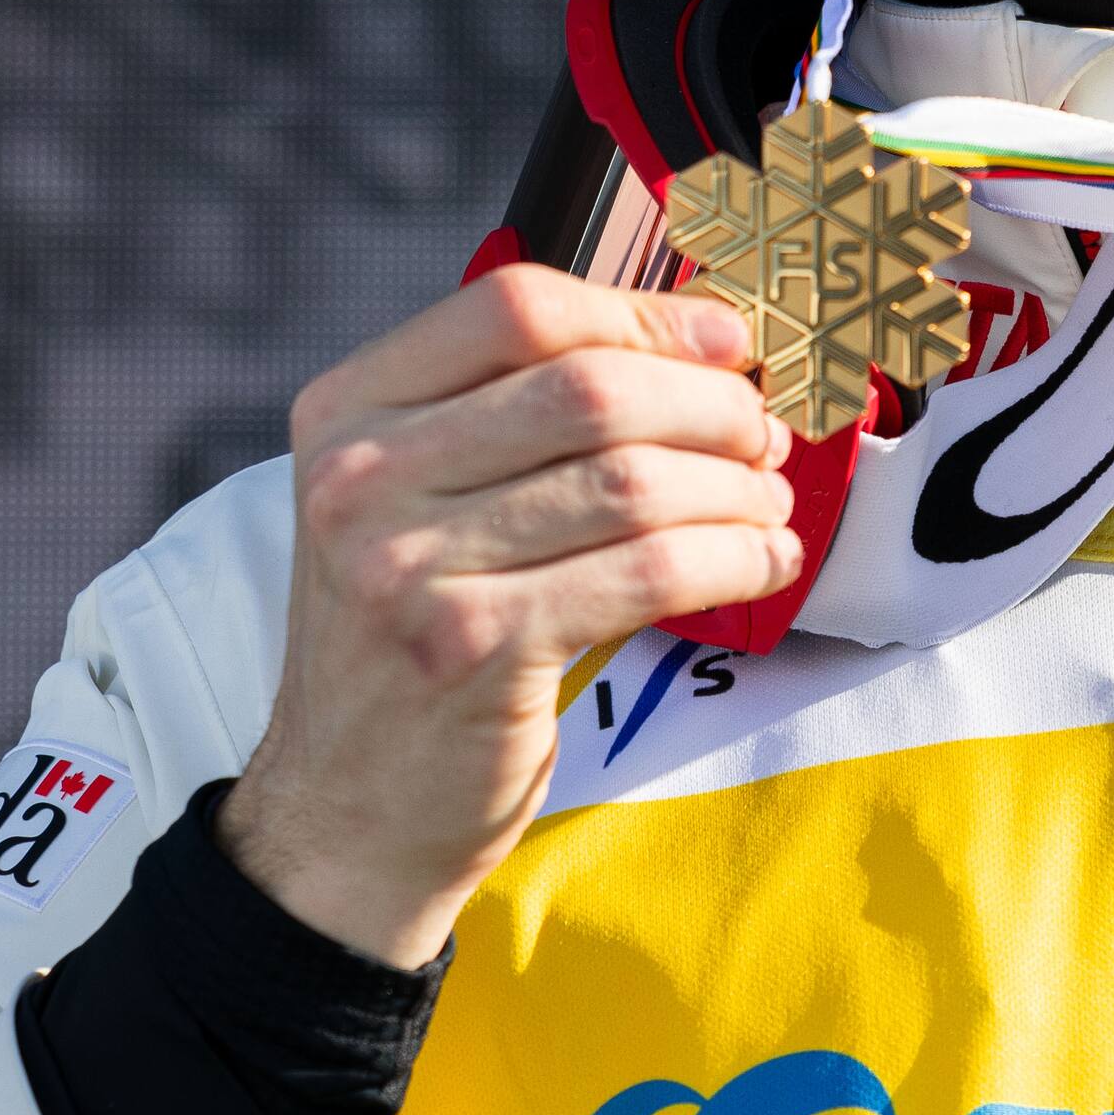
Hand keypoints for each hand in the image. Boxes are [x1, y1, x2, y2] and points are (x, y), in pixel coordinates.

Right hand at [215, 266, 803, 968]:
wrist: (346, 807)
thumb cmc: (411, 638)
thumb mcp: (410, 504)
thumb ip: (504, 417)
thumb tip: (688, 347)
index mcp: (347, 411)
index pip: (516, 307)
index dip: (644, 313)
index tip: (727, 339)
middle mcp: (363, 477)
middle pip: (589, 389)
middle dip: (709, 405)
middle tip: (763, 435)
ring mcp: (411, 564)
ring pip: (631, 482)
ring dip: (733, 487)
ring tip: (768, 502)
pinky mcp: (477, 646)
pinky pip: (649, 572)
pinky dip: (730, 558)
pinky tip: (762, 562)